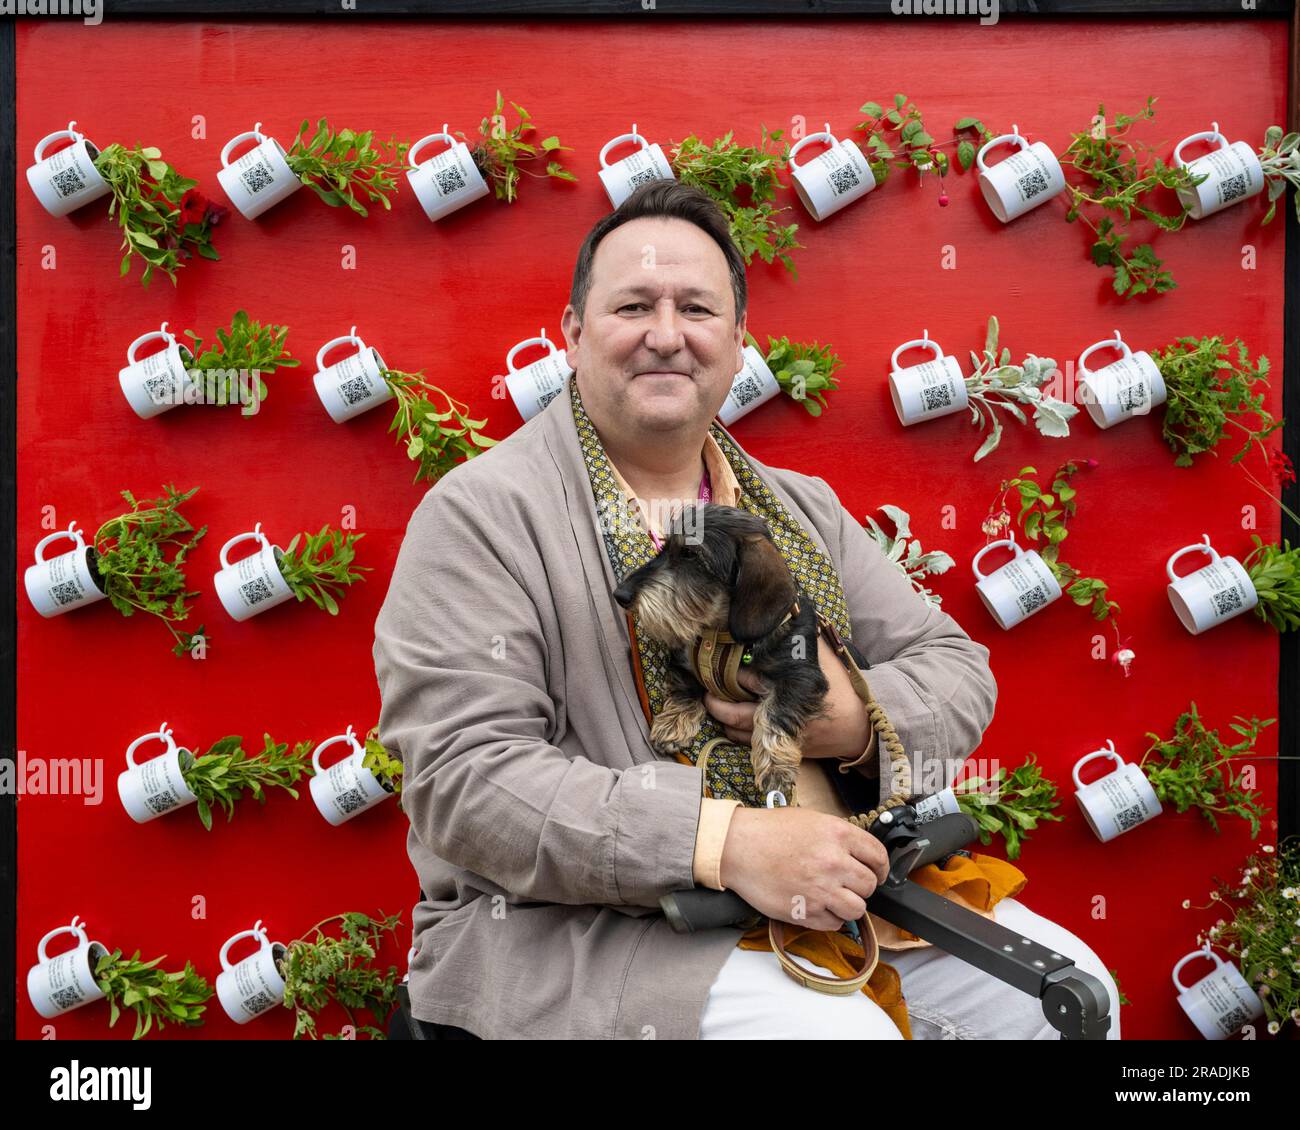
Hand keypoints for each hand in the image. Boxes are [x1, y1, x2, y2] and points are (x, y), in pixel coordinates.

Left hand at [701, 634, 871, 759]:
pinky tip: (734, 723)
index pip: (748, 681)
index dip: (734, 674)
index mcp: (789, 691)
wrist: (861, 726)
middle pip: (736, 716)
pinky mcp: (783, 750)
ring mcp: (781, 737)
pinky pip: (751, 747)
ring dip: (725, 722)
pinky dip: (739, 735)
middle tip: (707, 693)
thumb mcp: (825, 657)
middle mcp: (781, 717)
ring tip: (716, 705)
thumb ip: (802, 638)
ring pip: (740, 735)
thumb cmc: (842, 688)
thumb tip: (783, 614)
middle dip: (717, 704)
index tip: (724, 666)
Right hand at [719, 806, 889, 929]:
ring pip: (857, 909)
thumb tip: (860, 855)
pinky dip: (830, 918)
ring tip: (833, 897)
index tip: (876, 872)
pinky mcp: (806, 911)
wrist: (738, 847)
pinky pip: (834, 924)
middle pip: (869, 885)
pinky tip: (818, 905)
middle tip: (847, 883)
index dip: (880, 867)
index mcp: (838, 834)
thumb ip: (839, 836)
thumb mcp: (811, 820)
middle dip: (861, 886)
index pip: (878, 856)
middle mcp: (833, 862)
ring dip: (848, 905)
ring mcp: (820, 889)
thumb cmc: (769, 831)